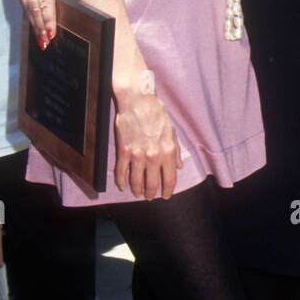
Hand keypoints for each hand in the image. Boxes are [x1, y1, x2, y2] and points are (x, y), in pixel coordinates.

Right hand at [16, 0, 63, 46]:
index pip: (45, 1)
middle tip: (46, 42)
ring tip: (42, 40)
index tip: (51, 33)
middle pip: (34, 6)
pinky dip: (32, 17)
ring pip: (28, 7)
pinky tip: (37, 28)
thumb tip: (75, 16)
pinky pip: (25, 4)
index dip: (48, 18)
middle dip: (40, 26)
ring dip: (35, 24)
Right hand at [113, 85, 182, 199]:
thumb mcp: (172, 133)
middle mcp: (154, 156)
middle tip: (149, 197)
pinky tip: (122, 186)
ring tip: (136, 193)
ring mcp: (137, 154)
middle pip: (152, 184)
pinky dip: (120, 181)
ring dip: (136, 190)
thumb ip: (176, 152)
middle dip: (151, 194)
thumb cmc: (157, 115)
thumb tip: (179, 166)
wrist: (138, 102)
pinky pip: (121, 171)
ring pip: (136, 181)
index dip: (167, 191)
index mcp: (168, 152)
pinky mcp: (124, 150)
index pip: (169, 179)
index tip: (165, 196)